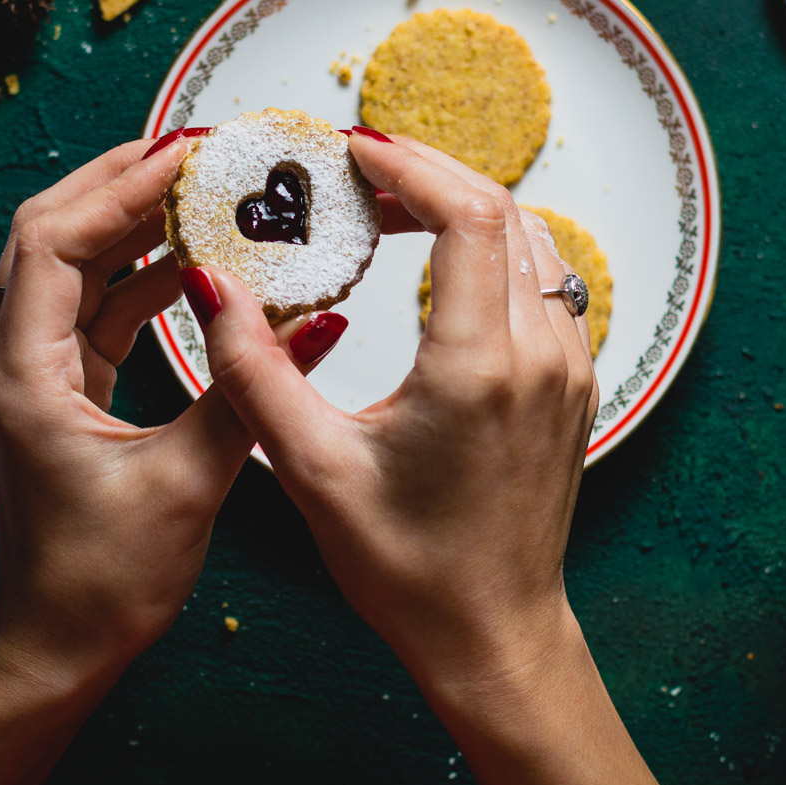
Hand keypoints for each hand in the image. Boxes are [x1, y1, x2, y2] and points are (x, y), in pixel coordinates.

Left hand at [0, 132, 346, 677]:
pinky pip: (96, 305)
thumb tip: (320, 321)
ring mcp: (34, 371)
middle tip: (197, 149)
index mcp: (24, 372)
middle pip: (54, 232)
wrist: (60, 644)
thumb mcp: (189, 481)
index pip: (56, 240)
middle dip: (121, 183)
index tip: (188, 153)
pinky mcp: (62, 388)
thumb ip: (249, 392)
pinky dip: (141, 273)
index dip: (120, 187)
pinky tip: (194, 261)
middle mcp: (14, 359)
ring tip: (202, 189)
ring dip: (133, 222)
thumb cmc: (105, 579)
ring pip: (74, 264)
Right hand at [188, 133, 595, 681]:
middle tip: (360, 171)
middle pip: (503, 211)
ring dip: (465, 209)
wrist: (492, 634)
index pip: (466, 215)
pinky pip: (545, 284)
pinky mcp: (573, 386)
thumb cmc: (407, 567)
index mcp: (477, 369)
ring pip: (532, 242)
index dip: (411, 165)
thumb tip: (212, 285)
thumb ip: (254, 370)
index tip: (353, 150)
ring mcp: (568, 370)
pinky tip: (440, 266)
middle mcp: (539, 357)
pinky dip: (495, 251)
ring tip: (392, 209)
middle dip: (430, 175)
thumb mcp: (312, 469)